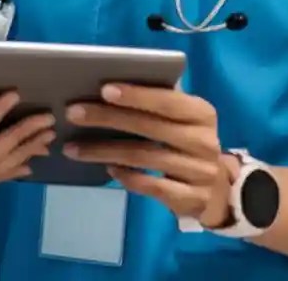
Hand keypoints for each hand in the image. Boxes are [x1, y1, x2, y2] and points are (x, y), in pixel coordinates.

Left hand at [62, 84, 232, 226]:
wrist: (215, 187)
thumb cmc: (185, 141)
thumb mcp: (182, 119)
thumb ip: (156, 104)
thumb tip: (106, 90)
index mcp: (202, 113)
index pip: (167, 101)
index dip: (136, 95)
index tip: (104, 89)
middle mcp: (204, 142)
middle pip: (149, 127)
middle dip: (107, 118)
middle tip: (73, 114)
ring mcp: (199, 172)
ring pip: (143, 157)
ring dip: (103, 151)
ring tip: (72, 148)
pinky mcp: (191, 199)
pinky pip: (151, 185)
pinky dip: (126, 176)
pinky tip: (107, 169)